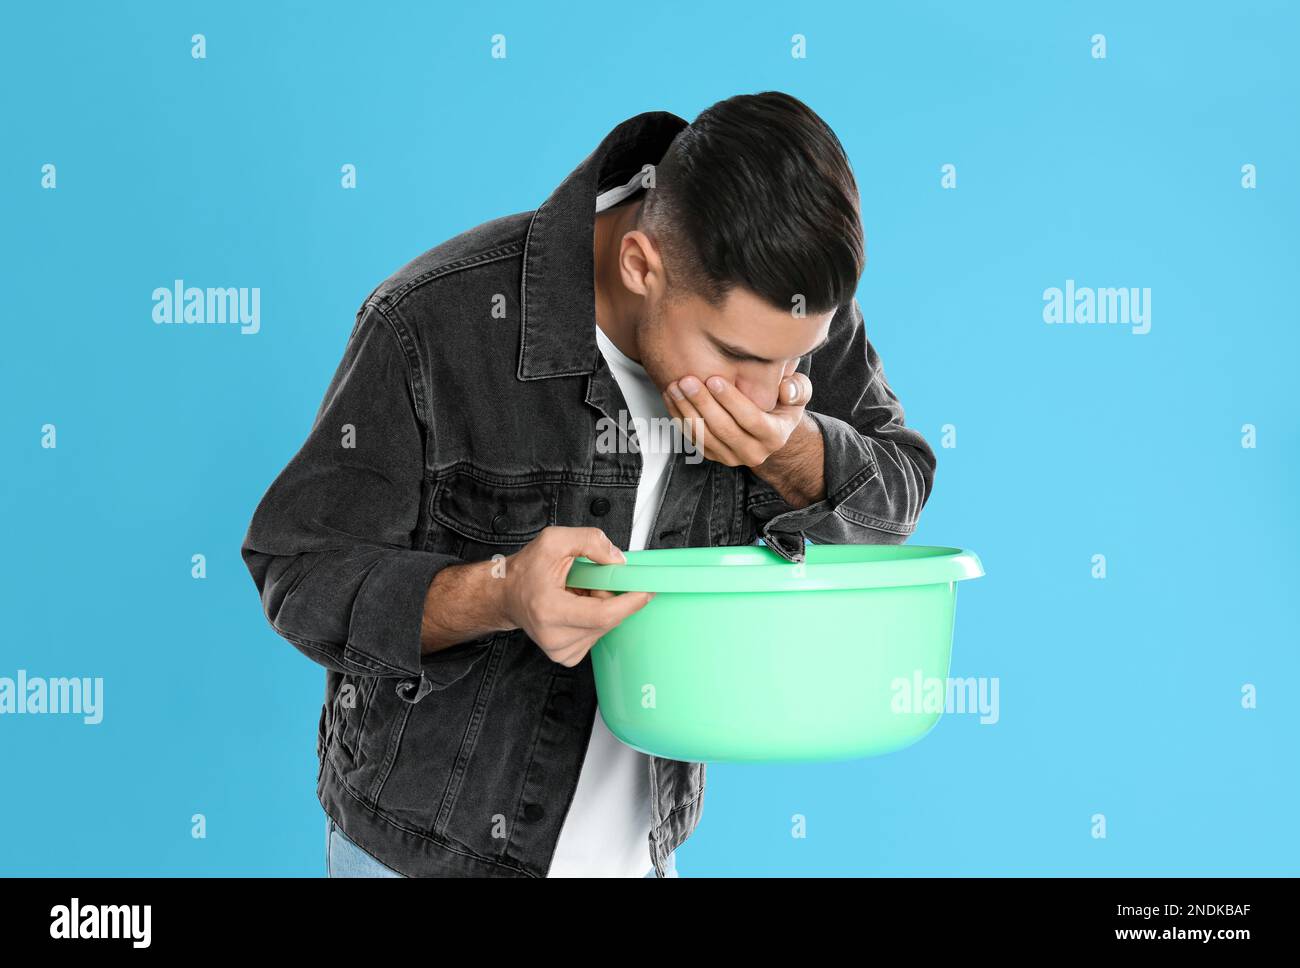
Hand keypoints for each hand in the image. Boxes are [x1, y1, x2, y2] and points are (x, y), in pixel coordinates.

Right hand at [497, 526, 652, 666]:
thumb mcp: (555, 540)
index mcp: (549, 610)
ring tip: (577, 594)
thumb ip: (590, 541)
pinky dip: (594, 620)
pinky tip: (577, 609)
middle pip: (608, 619)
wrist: (506, 594)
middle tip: (591, 580)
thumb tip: (618, 561)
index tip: (646, 590)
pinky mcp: (566, 657)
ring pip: (605, 628)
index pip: (603, 614)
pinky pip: (597, 636)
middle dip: (610, 596)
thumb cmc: (526, 570)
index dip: (629, 602)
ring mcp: (560, 651)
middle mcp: (553, 636)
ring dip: (601, 607)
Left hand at [662, 372, 812, 467]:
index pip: (751, 420)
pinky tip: (671, 397)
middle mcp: (753, 453)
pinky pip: (692, 439)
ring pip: (704, 436)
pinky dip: (679, 418)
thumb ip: (797, 388)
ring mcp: (731, 457)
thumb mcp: (797, 394)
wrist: (767, 429)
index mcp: (775, 437)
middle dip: (703, 403)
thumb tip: (785, 388)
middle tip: (687, 380)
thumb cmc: (780, 404)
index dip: (731, 400)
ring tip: (675, 386)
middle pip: (724, 429)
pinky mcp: (713, 456)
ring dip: (686, 411)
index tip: (714, 379)